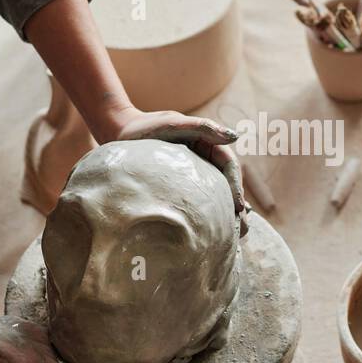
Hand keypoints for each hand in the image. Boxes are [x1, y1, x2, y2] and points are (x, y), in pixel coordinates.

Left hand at [106, 107, 249, 234]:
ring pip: (216, 195)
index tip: (238, 207)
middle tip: (242, 229)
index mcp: (208, 144)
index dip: (236, 186)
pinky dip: (208, 216)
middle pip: (227, 184)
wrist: (119, 133)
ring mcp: (193, 174)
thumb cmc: (146, 127)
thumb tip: (235, 136)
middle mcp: (204, 160)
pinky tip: (210, 234)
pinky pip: (199, 201)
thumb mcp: (175, 125)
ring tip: (233, 237)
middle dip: (236, 206)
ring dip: (225, 215)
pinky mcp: (180, 186)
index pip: (230, 166)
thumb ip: (204, 128)